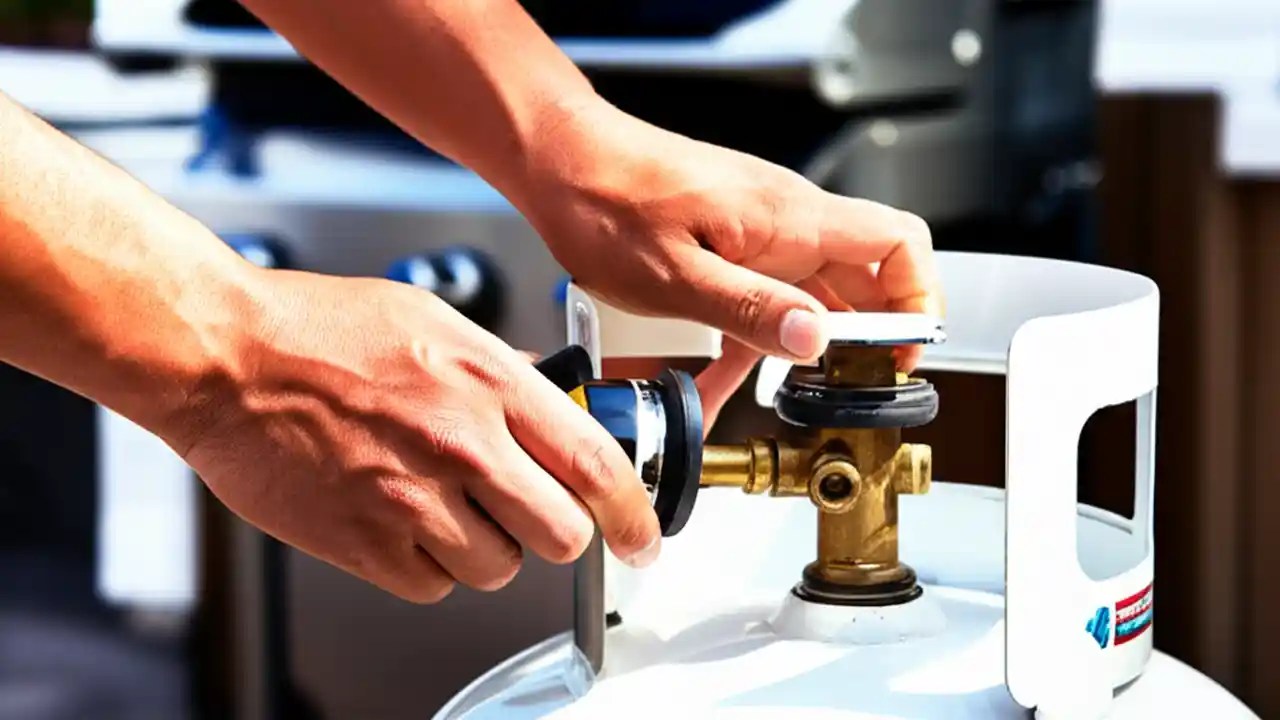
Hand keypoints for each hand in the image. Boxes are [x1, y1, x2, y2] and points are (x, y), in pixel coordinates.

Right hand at [163, 270, 659, 602]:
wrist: (226, 358)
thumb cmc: (318, 329)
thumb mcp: (433, 322)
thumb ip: (502, 370)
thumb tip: (552, 401)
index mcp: (487, 381)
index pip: (595, 462)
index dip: (634, 511)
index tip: (642, 533)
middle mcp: (460, 444)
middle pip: (561, 534)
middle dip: (558, 533)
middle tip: (536, 517)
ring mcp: (413, 499)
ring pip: (499, 568)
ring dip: (487, 548)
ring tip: (447, 505)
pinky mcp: (365, 543)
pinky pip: (433, 585)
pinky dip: (429, 566)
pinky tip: (404, 522)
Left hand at [513, 101, 942, 418]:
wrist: (562, 162)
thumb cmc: (607, 199)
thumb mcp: (675, 274)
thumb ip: (749, 310)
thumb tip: (813, 341)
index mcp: (790, 220)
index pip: (898, 246)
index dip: (915, 302)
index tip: (898, 353)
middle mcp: (786, 223)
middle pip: (861, 282)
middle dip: (857, 342)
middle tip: (839, 390)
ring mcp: (760, 235)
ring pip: (807, 299)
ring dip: (794, 350)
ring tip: (772, 397)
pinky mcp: (730, 248)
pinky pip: (761, 300)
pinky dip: (748, 342)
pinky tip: (716, 382)